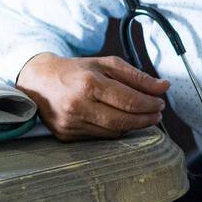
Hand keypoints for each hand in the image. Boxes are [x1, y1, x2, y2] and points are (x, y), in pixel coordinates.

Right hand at [16, 53, 169, 139]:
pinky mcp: (66, 135)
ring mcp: (70, 123)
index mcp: (89, 84)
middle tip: (157, 114)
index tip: (161, 103)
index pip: (129, 101)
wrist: (37, 81)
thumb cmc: (76, 71)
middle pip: (123, 121)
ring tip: (141, 116)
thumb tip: (164, 87)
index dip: (149, 104)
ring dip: (132, 126)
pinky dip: (115, 130)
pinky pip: (100, 137)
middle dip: (146, 119)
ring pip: (114, 132)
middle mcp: (78, 105)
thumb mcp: (106, 64)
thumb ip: (137, 76)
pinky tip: (120, 121)